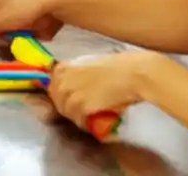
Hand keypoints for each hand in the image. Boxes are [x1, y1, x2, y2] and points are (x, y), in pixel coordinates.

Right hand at [0, 0, 63, 39]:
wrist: (53, 1)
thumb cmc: (22, 9)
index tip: (7, 32)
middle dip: (6, 28)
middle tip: (17, 32)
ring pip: (9, 18)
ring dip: (16, 27)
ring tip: (27, 28)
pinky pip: (20, 15)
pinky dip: (25, 22)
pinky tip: (34, 24)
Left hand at [48, 51, 164, 137]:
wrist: (134, 74)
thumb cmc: (118, 66)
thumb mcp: (89, 64)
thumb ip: (76, 74)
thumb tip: (73, 85)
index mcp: (63, 67)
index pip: (53, 87)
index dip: (62, 95)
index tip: (71, 100)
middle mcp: (62, 80)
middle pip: (57, 101)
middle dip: (68, 107)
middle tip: (82, 110)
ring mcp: (70, 94)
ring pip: (66, 112)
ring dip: (77, 116)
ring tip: (90, 115)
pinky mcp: (81, 107)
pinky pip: (78, 120)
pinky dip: (85, 123)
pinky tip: (95, 120)